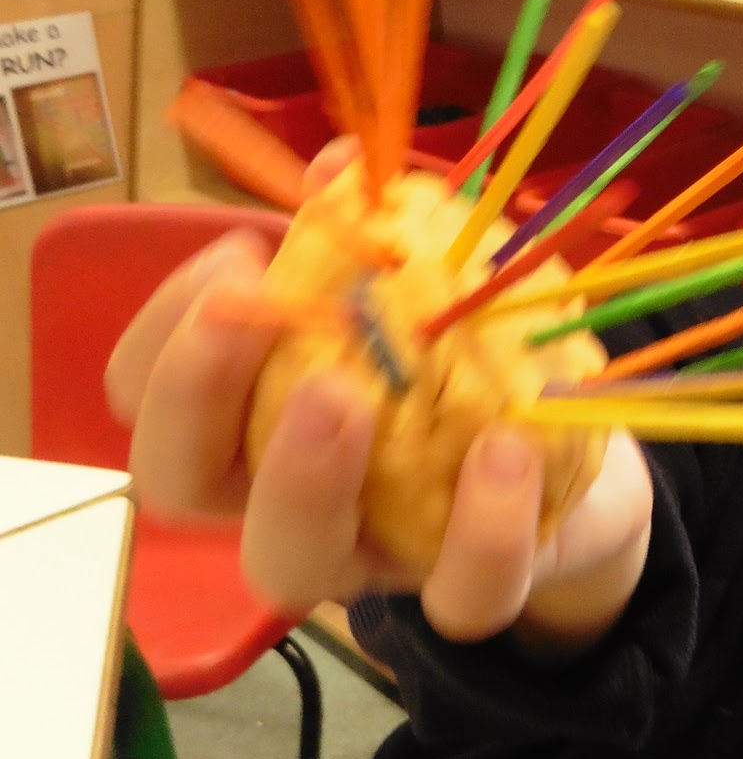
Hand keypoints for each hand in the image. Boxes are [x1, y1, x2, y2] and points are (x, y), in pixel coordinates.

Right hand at [106, 140, 652, 645]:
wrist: (575, 457)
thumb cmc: (468, 362)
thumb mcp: (425, 292)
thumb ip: (375, 235)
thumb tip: (342, 166)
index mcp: (254, 418)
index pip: (150, 394)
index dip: (163, 334)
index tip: (237, 258)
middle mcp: (289, 495)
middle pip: (180, 485)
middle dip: (192, 397)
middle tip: (246, 317)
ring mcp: (371, 559)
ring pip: (289, 563)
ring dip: (301, 478)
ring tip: (347, 397)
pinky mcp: (469, 589)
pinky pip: (460, 593)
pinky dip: (483, 525)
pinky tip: (508, 450)